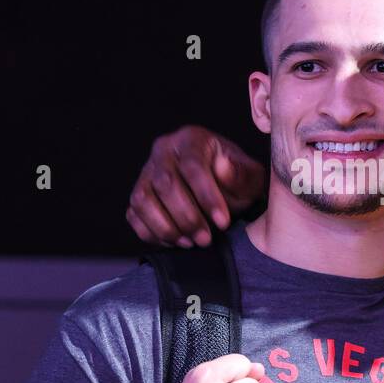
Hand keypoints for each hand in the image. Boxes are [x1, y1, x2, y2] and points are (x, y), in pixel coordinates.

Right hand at [127, 126, 267, 246]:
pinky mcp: (138, 194)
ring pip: (143, 199)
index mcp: (192, 139)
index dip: (207, 196)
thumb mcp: (250, 177)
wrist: (224, 189)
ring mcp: (146, 172)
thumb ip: (242, 174)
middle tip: (206, 239)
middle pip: (165, 183)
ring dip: (166, 227)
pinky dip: (151, 233)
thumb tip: (222, 169)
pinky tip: (175, 242)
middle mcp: (163, 151)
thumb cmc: (237, 181)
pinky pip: (133, 215)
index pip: (192, 165)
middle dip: (187, 217)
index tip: (222, 222)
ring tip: (190, 243)